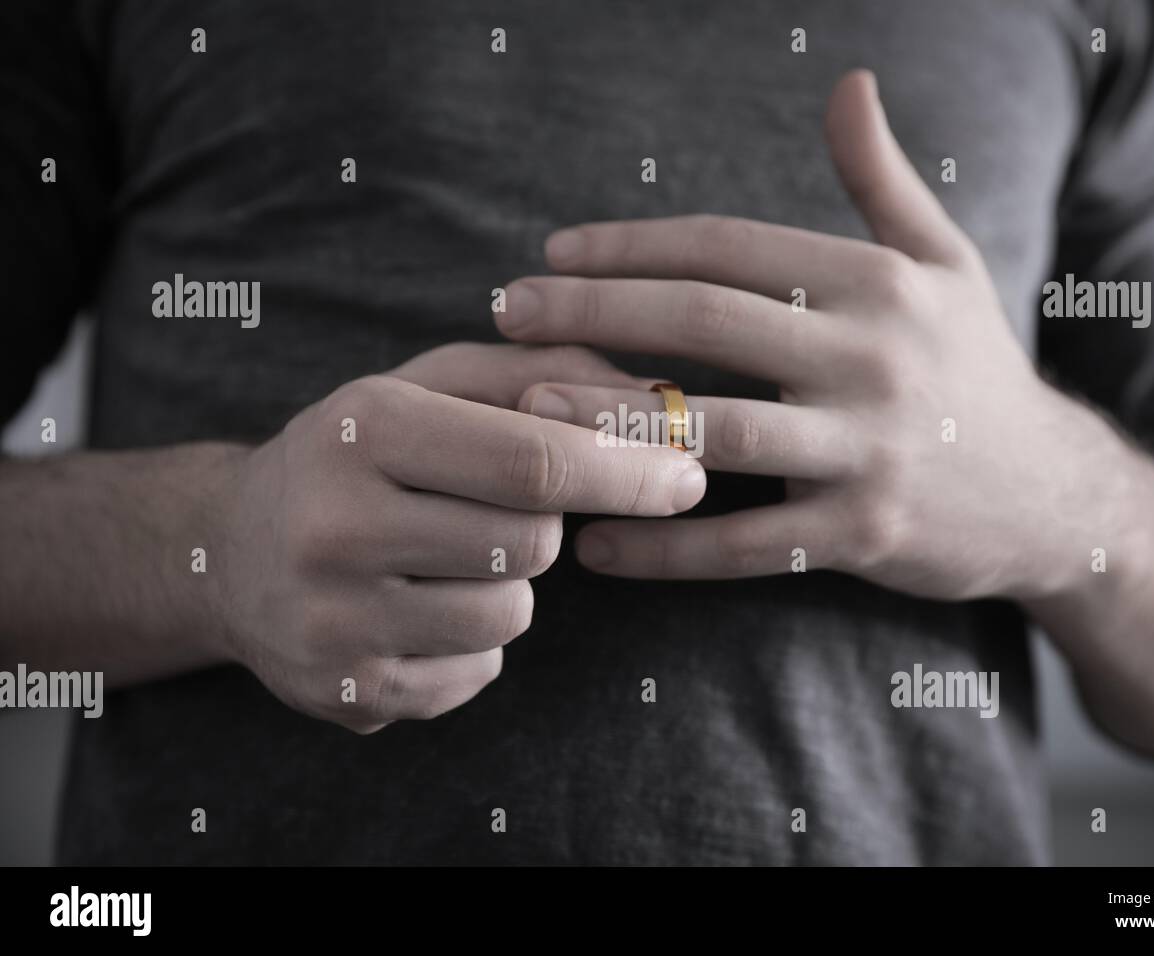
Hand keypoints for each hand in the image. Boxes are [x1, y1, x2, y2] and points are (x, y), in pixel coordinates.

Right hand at [210, 343, 705, 731]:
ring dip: (505, 584)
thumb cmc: (361, 451)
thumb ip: (547, 375)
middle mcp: (333, 528)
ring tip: (445, 556)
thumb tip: (659, 404)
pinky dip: (473, 642)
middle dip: (541, 524)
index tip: (686, 476)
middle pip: (530, 542)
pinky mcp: (346, 694)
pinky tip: (416, 608)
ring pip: (508, 615)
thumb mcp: (434, 382)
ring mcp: (333, 623)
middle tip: (497, 506)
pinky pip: (476, 674)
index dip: (626, 469)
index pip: (532, 459)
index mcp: (361, 430)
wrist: (226, 551)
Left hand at [498, 71, 1107, 601]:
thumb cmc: (975, 369)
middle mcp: (874, 357)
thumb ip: (883, 179)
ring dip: (610, 419)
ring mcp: (869, 450)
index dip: (633, 244)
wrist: (1053, 496)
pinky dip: (663, 546)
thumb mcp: (945, 263)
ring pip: (715, 431)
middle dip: (595, 309)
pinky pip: (742, 543)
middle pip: (705, 321)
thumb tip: (848, 82)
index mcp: (879, 282)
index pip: (730, 246)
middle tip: (509, 309)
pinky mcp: (863, 535)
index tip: (556, 252)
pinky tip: (595, 540)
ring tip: (525, 408)